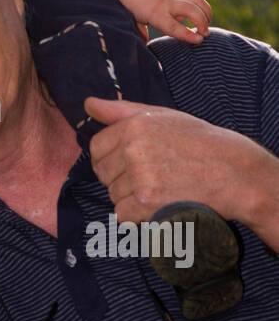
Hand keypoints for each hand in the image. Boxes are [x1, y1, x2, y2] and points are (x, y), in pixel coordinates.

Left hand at [85, 95, 236, 222]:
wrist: (232, 172)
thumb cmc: (197, 141)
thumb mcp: (161, 116)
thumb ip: (120, 111)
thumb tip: (88, 105)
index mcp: (133, 126)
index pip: (96, 147)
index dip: (109, 157)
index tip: (128, 161)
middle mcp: (132, 150)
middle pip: (102, 173)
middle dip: (119, 177)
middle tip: (148, 176)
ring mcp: (139, 178)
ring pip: (113, 195)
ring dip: (129, 197)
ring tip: (158, 188)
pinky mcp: (147, 203)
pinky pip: (122, 214)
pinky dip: (135, 215)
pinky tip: (156, 205)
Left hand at [118, 0, 210, 43]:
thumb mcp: (133, 17)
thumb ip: (141, 31)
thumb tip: (143, 45)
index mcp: (155, 14)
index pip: (173, 27)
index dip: (187, 34)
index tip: (199, 40)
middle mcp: (167, 4)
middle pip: (191, 11)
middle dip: (202, 22)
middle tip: (206, 33)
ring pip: (197, 1)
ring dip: (206, 13)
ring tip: (207, 25)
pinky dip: (201, 6)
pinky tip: (203, 16)